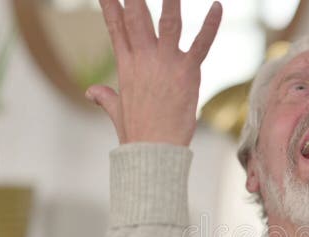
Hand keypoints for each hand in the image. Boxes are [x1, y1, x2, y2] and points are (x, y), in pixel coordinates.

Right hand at [87, 0, 222, 146]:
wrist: (153, 150)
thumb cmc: (137, 134)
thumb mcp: (116, 111)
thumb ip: (105, 97)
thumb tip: (91, 92)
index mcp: (126, 66)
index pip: (115, 27)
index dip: (110, 5)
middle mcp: (143, 59)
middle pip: (137, 17)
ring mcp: (165, 63)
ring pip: (169, 22)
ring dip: (171, 1)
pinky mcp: (187, 72)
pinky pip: (201, 43)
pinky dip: (211, 25)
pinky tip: (218, 6)